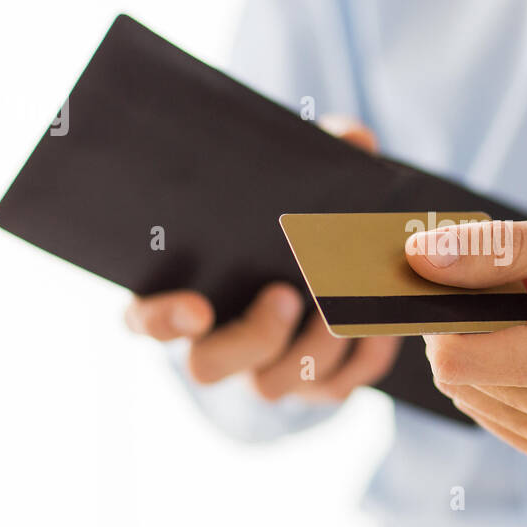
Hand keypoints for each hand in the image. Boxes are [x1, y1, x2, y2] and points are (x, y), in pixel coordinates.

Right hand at [124, 115, 400, 403]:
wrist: (343, 252)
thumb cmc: (294, 214)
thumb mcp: (297, 181)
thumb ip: (313, 154)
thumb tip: (352, 138)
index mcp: (185, 292)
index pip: (144, 319)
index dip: (162, 320)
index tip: (197, 306)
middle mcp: (217, 341)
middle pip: (208, 368)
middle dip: (251, 337)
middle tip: (286, 295)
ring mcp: (264, 369)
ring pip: (272, 385)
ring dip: (312, 349)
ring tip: (345, 305)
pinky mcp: (316, 385)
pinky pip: (336, 388)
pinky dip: (362, 358)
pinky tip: (382, 323)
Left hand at [405, 208, 526, 468]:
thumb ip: (499, 250)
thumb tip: (422, 259)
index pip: (456, 359)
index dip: (440, 314)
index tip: (463, 276)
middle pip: (457, 376)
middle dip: (466, 324)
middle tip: (516, 285)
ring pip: (468, 395)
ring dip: (485, 348)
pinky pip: (492, 412)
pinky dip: (501, 374)